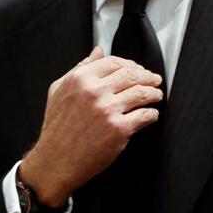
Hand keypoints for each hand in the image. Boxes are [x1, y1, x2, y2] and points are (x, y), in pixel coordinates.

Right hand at [18, 47, 162, 205]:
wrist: (55, 160)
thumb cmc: (56, 128)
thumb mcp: (59, 90)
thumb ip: (80, 68)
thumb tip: (98, 52)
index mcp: (80, 79)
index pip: (114, 62)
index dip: (131, 64)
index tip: (138, 70)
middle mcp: (94, 92)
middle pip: (132, 75)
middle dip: (148, 76)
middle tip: (154, 80)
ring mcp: (108, 110)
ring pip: (142, 93)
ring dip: (154, 93)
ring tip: (156, 95)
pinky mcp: (119, 129)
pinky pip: (145, 116)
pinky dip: (152, 114)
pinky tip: (151, 115)